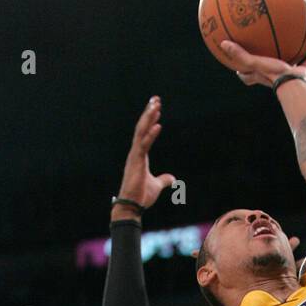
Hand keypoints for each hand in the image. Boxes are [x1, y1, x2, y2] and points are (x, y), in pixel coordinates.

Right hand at [112, 96, 175, 217]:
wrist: (132, 206)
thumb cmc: (141, 195)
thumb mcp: (157, 185)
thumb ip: (164, 180)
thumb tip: (172, 178)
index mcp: (139, 155)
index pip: (144, 132)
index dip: (150, 118)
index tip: (156, 107)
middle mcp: (135, 152)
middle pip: (142, 127)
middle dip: (149, 112)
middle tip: (156, 99)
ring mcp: (135, 156)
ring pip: (141, 132)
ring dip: (149, 118)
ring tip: (156, 105)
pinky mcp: (137, 162)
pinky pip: (144, 145)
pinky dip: (151, 134)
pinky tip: (158, 125)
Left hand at [220, 39, 305, 87]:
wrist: (293, 83)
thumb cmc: (272, 74)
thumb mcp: (254, 62)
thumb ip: (240, 54)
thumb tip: (223, 43)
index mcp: (261, 76)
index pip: (247, 77)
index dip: (242, 73)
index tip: (237, 69)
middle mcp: (274, 77)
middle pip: (266, 73)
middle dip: (264, 67)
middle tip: (261, 58)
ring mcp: (288, 76)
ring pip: (289, 66)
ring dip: (291, 59)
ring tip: (292, 47)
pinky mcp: (301, 74)